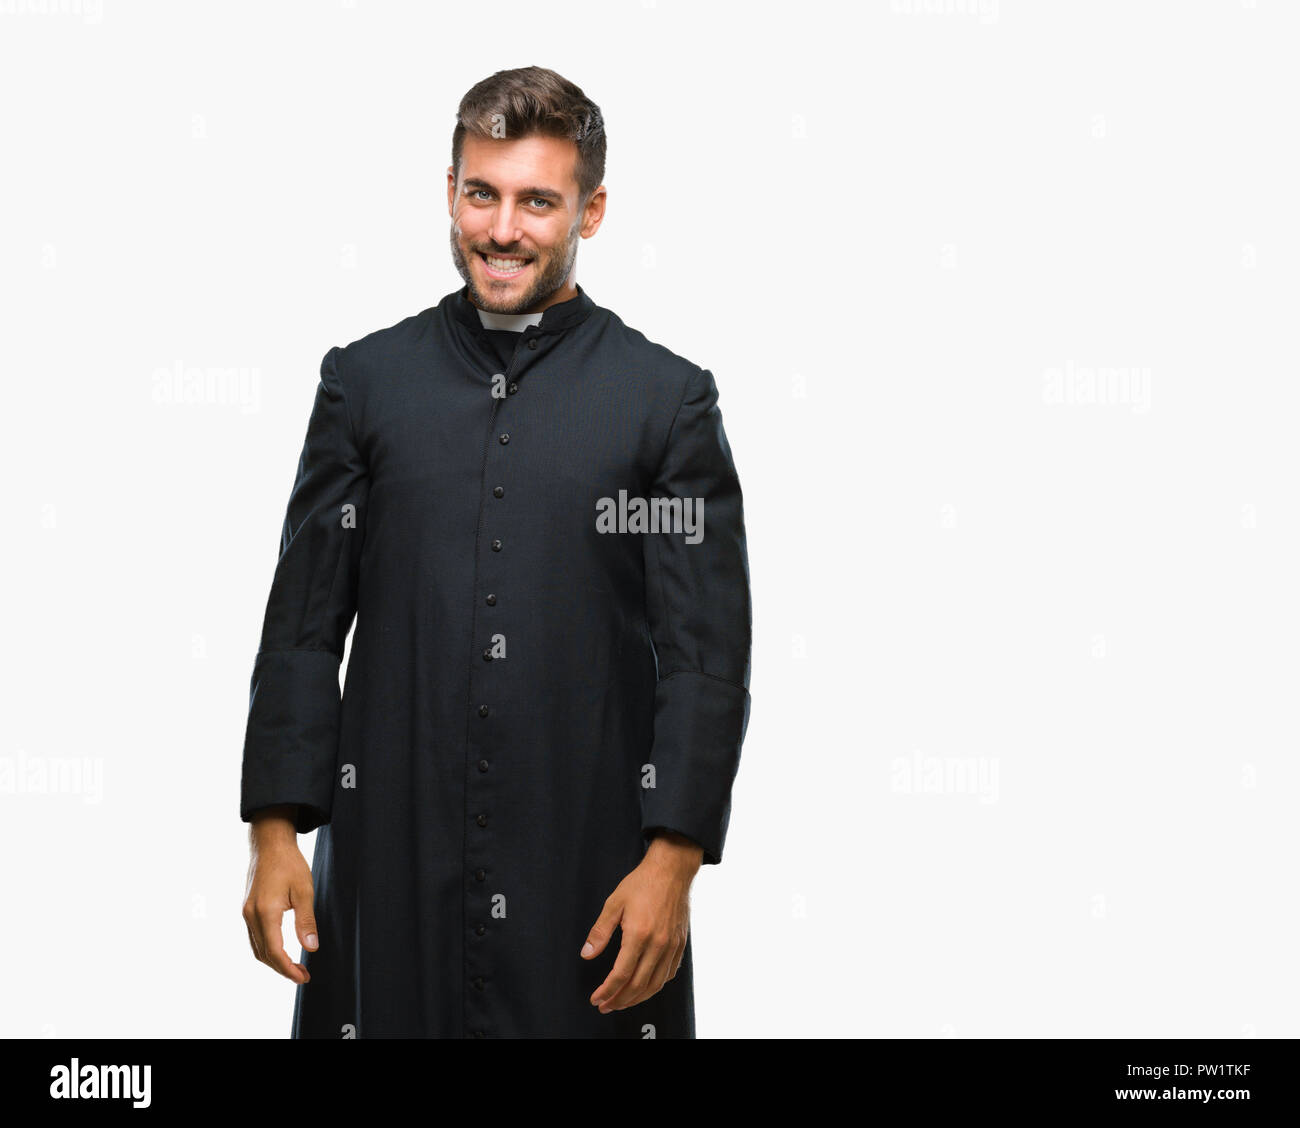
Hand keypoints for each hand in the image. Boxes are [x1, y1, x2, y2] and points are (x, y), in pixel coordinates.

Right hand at [242, 806, 317, 983]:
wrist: (270, 843)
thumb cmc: (290, 864)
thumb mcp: (304, 891)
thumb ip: (306, 921)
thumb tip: (311, 948)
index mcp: (265, 912)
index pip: (275, 952)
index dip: (288, 969)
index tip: (303, 977)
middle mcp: (251, 916)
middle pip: (264, 955)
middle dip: (283, 969)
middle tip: (303, 975)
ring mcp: (246, 913)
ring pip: (257, 948)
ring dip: (274, 961)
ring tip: (294, 967)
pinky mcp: (247, 909)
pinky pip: (255, 937)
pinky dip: (267, 949)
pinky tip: (281, 951)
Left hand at [581, 831, 701, 1012]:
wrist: (672, 870)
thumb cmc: (642, 883)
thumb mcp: (614, 903)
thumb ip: (600, 931)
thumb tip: (587, 953)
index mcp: (639, 934)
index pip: (621, 974)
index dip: (607, 991)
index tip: (596, 998)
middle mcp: (658, 944)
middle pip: (638, 985)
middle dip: (619, 1000)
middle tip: (605, 1006)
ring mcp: (671, 945)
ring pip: (655, 984)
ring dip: (637, 998)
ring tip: (622, 1001)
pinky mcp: (680, 944)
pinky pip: (669, 974)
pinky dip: (656, 986)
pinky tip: (646, 986)